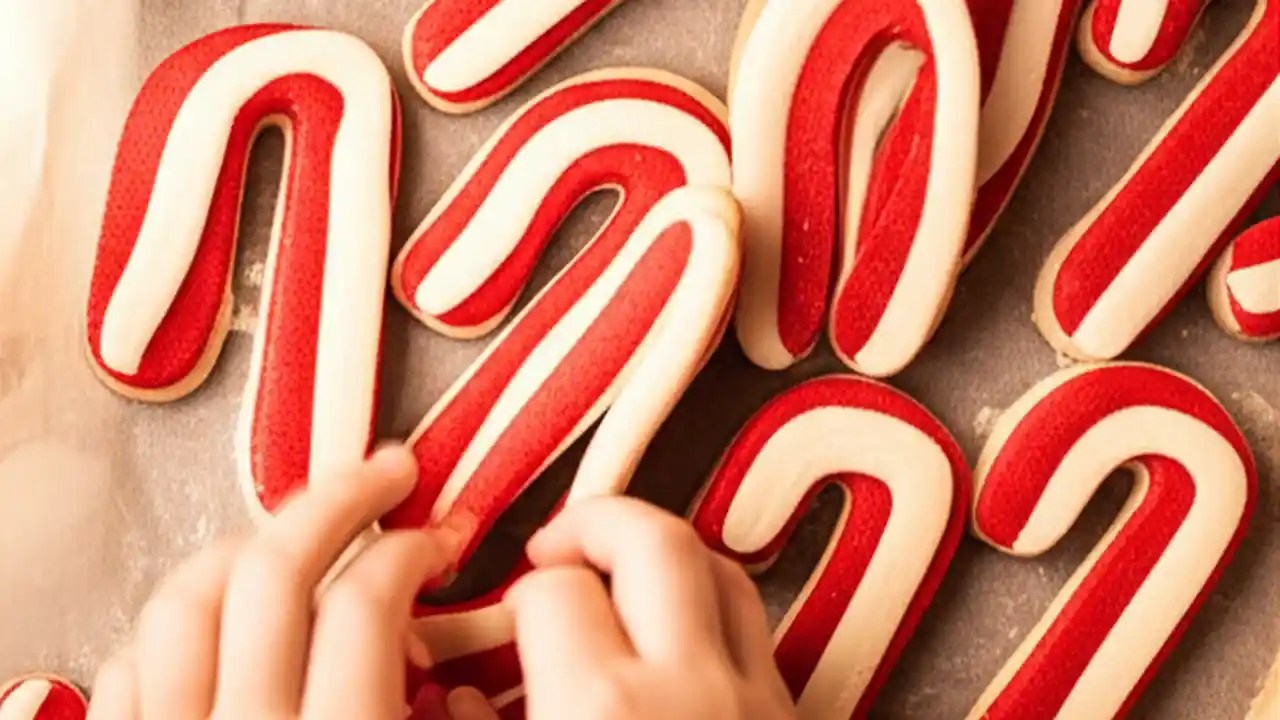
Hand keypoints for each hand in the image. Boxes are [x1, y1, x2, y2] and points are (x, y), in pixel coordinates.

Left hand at [88, 445, 458, 719]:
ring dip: (249, 542)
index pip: (367, 602)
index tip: (434, 541)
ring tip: (295, 525)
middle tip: (383, 472)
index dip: (412, 550)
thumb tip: (460, 684)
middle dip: (339, 499)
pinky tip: (219, 611)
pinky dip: (177, 620)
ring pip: (186, 602)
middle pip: (273, 571)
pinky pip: (130, 663)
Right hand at [443, 497, 796, 719]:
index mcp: (601, 708)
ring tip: (621, 577)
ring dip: (666, 555)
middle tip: (561, 546)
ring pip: (722, 571)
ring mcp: (755, 705)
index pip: (555, 590)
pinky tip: (682, 640)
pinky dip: (716, 611)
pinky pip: (760, 634)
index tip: (514, 615)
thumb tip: (460, 698)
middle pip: (653, 539)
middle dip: (599, 521)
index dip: (524, 592)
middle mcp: (688, 689)